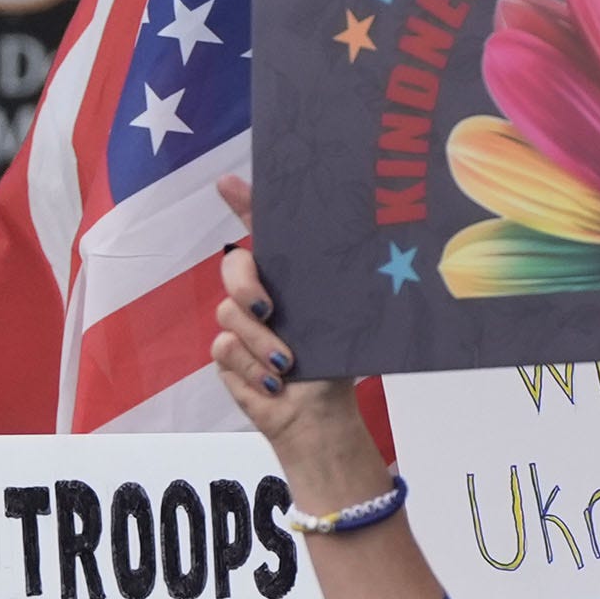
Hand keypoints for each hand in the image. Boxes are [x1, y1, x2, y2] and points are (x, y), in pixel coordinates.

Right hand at [204, 174, 386, 491]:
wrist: (317, 415)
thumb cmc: (336, 363)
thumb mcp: (341, 317)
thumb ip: (335, 289)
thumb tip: (374, 254)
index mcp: (291, 276)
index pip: (262, 230)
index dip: (243, 202)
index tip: (227, 182)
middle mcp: (261, 293)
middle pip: (233, 266)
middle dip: (245, 283)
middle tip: (268, 308)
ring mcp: (241, 323)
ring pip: (229, 313)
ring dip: (262, 343)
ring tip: (288, 364)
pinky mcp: (227, 353)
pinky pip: (225, 347)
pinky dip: (251, 367)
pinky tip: (274, 381)